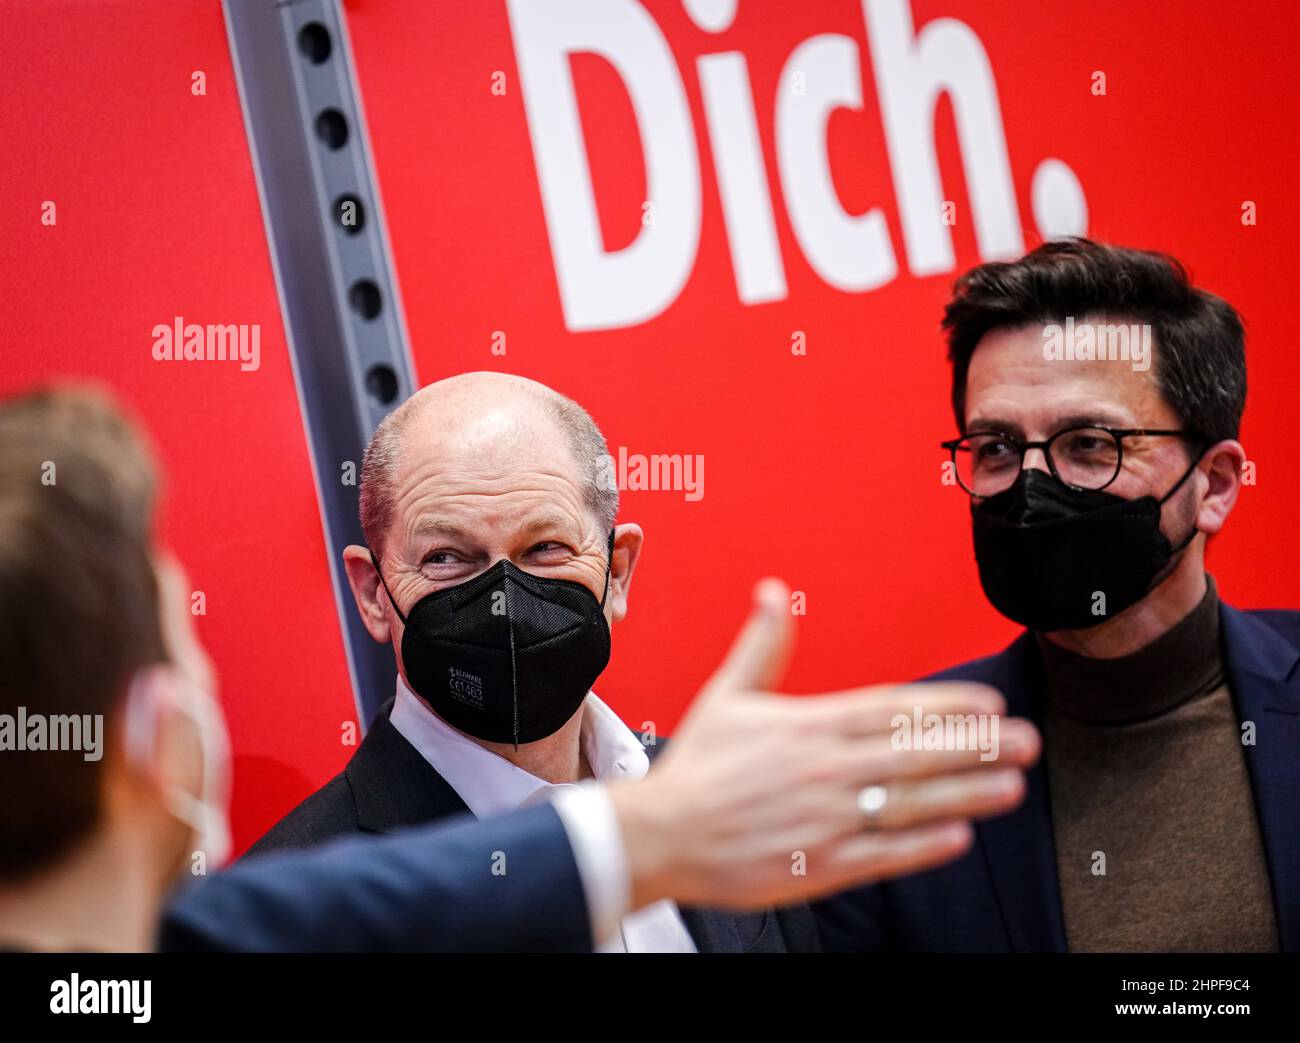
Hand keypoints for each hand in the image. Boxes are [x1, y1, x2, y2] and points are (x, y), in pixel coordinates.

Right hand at [608, 578, 1039, 910]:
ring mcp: (824, 818)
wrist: (660, 834)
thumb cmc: (696, 768)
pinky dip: (921, 847)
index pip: (891, 710)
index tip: (989, 703)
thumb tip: (769, 591)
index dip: (947, 707)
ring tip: (1011, 785)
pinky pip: (881, 855)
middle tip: (1025, 740)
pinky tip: (958, 837)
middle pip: (913, 753)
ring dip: (964, 792)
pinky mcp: (818, 864)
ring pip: (907, 802)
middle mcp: (824, 769)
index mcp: (807, 725)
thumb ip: (761, 645)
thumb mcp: (727, 694)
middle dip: (976, 746)